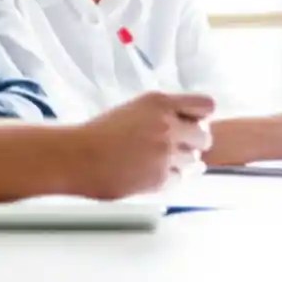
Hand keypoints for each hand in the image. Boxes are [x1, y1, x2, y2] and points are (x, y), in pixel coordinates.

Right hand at [71, 91, 214, 199]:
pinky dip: (169, 178)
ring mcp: (165, 152)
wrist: (76, 156)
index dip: (201, 116)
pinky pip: (180, 179)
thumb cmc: (99, 134)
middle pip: (205, 136)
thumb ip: (165, 114)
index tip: (193, 123)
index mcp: (160, 102)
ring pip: (194, 160)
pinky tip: (152, 173)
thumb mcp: (136, 110)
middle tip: (176, 147)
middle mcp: (167, 125)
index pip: (206, 105)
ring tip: (157, 160)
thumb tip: (193, 125)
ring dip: (181, 162)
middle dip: (193, 143)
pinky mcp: (159, 177)